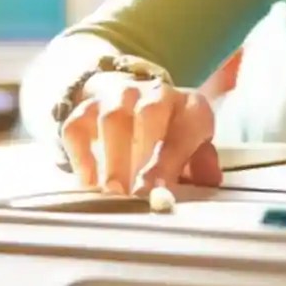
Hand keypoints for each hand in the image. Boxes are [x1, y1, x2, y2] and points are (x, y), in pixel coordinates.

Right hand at [58, 72, 222, 194]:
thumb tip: (209, 182)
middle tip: (134, 193)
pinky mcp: (87, 105)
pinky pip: (77, 125)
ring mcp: (118, 95)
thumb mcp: (195, 145)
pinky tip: (89, 181)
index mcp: (189, 106)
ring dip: (113, 156)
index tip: (160, 190)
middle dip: (141, 154)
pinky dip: (81, 154)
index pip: (185, 127)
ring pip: (112, 117)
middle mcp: (155, 93)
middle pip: (148, 114)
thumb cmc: (172, 135)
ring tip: (111, 191)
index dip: (172, 160)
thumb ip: (201, 164)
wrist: (136, 99)